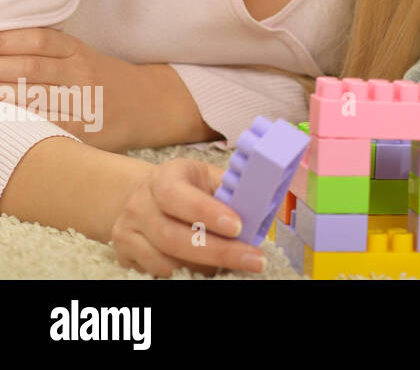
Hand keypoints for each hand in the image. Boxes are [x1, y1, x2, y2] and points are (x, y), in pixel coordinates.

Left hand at [0, 27, 160, 150]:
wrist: (151, 105)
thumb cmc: (104, 81)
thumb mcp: (83, 57)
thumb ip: (47, 54)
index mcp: (78, 51)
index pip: (37, 41)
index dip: (5, 42)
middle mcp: (82, 73)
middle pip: (30, 68)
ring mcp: (84, 102)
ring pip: (34, 97)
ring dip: (2, 96)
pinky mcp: (84, 129)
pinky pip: (46, 124)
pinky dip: (20, 121)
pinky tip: (6, 118)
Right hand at [110, 158, 267, 276]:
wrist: (147, 197)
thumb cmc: (188, 187)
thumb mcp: (207, 178)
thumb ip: (230, 189)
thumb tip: (262, 206)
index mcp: (164, 178)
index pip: (177, 196)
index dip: (206, 213)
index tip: (238, 227)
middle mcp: (139, 205)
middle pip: (173, 237)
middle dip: (218, 251)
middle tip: (252, 259)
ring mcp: (127, 233)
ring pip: (164, 261)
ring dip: (202, 267)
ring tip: (234, 265)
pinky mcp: (124, 256)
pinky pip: (155, 273)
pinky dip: (184, 275)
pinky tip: (208, 270)